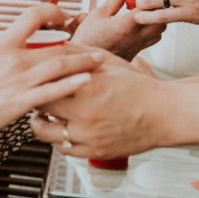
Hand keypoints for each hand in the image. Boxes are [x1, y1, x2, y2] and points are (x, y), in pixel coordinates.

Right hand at [0, 4, 104, 141]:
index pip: (32, 16)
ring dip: (83, 61)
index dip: (52, 12)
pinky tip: (87, 80)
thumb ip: (4, 50)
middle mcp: (13, 58)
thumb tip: (17, 44)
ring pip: (59, 65)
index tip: (62, 17)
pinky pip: (53, 91)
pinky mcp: (22, 101)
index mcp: (1, 44)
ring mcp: (19, 80)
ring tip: (99, 59)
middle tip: (93, 46)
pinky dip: (72, 84)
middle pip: (54, 44)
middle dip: (78, 45)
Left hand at [30, 54, 173, 158]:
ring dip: (42, 121)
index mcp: (86, 88)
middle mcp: (84, 114)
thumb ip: (77, 53)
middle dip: (35, 98)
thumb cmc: (139, 88)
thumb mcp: (107, 62)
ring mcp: (87, 137)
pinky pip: (62, 149)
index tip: (35, 76)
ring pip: (45, 132)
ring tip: (47, 113)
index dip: (36, 78)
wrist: (163, 114)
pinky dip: (58, 138)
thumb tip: (54, 45)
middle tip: (36, 93)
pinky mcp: (92, 152)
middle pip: (39, 106)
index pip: (43, 82)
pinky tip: (64, 127)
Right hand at [70, 0, 165, 60]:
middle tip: (146, 2)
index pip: (149, 7)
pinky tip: (139, 26)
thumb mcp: (97, 15)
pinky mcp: (136, 52)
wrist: (87, 62)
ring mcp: (137, 46)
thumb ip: (113, 1)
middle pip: (160, 20)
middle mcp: (136, 37)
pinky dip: (151, 31)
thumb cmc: (89, 40)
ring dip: (155, 20)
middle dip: (156, 8)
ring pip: (159, 31)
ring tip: (143, 13)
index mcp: (127, 25)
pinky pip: (151, 40)